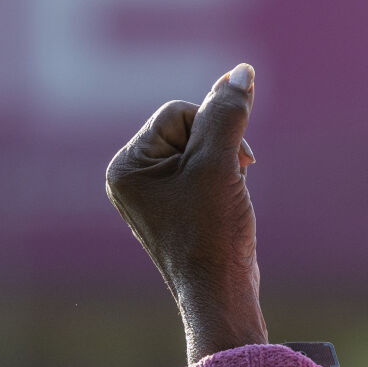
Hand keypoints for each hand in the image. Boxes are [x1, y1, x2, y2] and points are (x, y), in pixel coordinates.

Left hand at [106, 64, 266, 363]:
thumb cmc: (213, 234)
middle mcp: (133, 177)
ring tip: (225, 203)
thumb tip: (241, 71)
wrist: (222, 295)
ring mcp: (155, 194)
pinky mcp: (178, 206)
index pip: (177, 113)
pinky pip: (207, 171)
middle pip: (190, 128)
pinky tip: (227, 209)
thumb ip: (227, 113)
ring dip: (226, 167)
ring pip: (204, 149)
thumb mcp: (220, 164)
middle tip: (225, 189)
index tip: (223, 170)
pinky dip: (226, 182)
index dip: (210, 132)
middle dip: (219, 151)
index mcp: (126, 166)